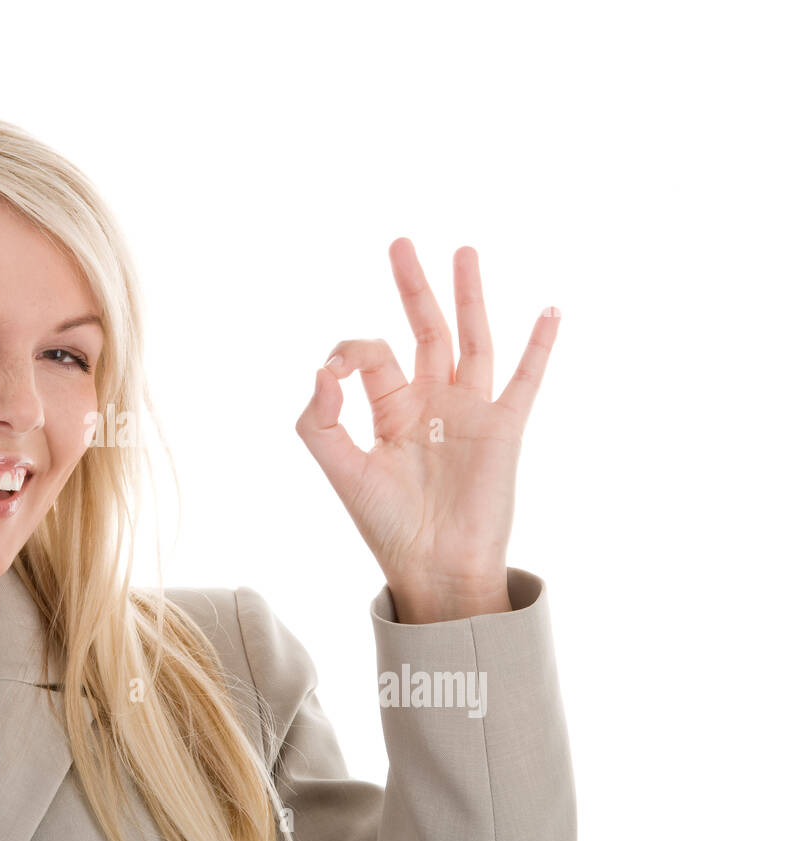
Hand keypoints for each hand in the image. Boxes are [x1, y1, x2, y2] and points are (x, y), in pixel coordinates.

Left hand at [295, 238, 559, 623]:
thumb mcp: (339, 469)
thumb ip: (319, 419)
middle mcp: (430, 403)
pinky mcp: (504, 428)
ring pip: (471, 339)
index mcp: (389, 411)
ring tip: (464, 250)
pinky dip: (539, 345)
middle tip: (400, 243)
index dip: (349, 350)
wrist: (436, 568)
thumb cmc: (385, 525)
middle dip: (412, 287)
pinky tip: (549, 310)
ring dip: (469, 295)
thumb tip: (324, 368)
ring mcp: (469, 412)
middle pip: (423, 330)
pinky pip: (525, 379)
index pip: (370, 356)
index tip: (336, 369)